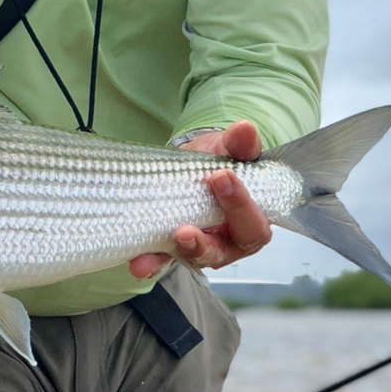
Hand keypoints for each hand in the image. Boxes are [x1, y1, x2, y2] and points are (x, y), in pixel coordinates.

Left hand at [129, 120, 271, 279]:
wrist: (191, 166)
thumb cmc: (219, 163)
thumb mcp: (228, 150)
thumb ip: (239, 144)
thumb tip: (245, 129)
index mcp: (249, 222)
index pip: (253, 226)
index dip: (241, 207)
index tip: (221, 176)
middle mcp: (225, 242)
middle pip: (221, 252)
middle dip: (204, 244)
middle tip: (185, 229)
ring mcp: (197, 246)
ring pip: (190, 258)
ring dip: (174, 255)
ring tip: (156, 252)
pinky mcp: (169, 245)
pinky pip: (162, 259)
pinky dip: (151, 261)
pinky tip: (137, 262)